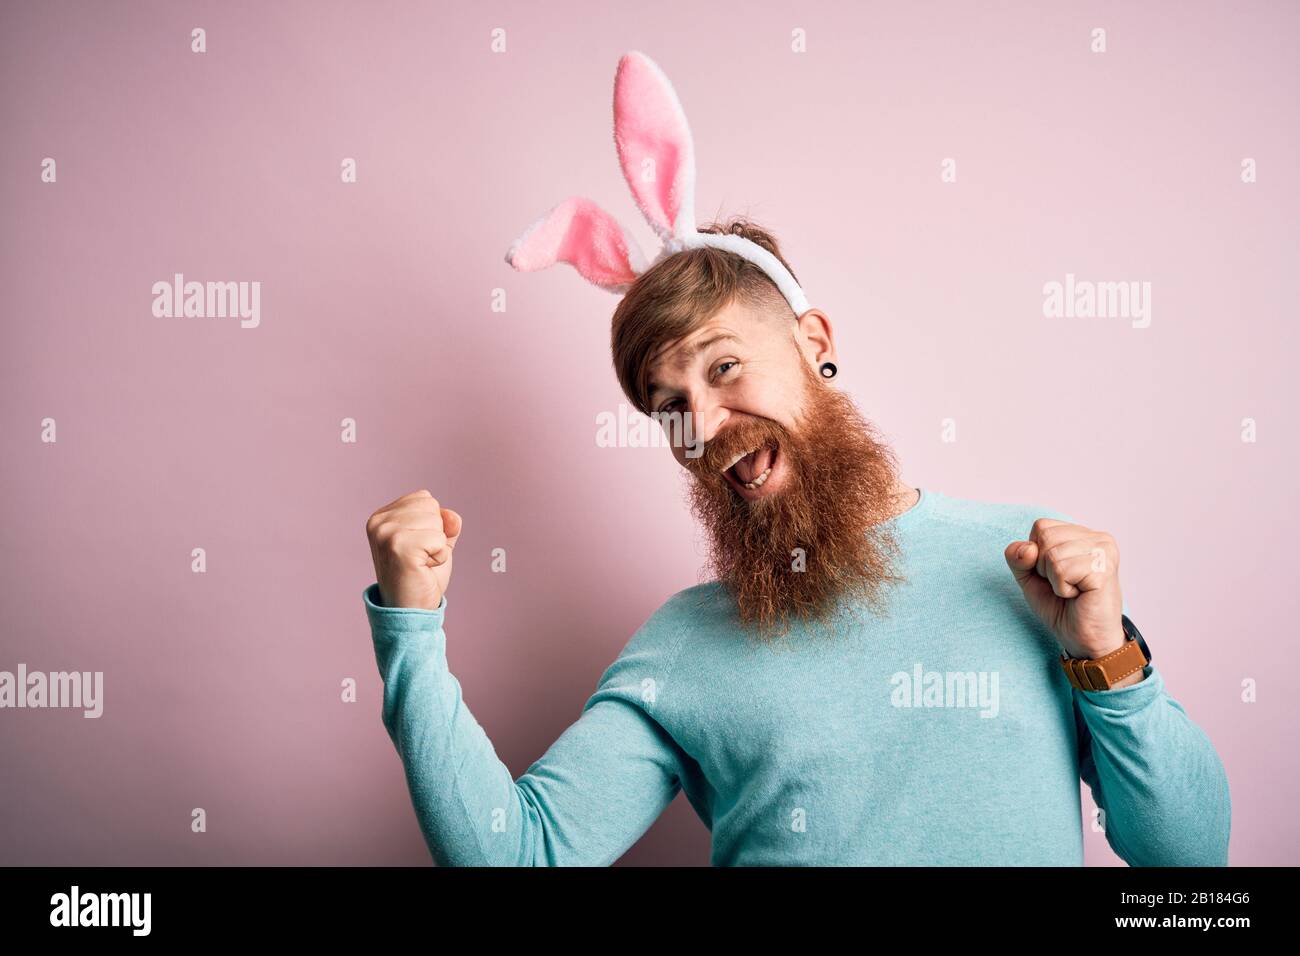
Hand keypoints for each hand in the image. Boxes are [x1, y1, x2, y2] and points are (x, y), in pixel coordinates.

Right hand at [365, 489, 461, 610]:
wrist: (410, 610)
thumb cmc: (421, 575)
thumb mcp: (436, 542)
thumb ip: (445, 523)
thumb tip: (451, 516)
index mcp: (382, 516)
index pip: (424, 498)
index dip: (432, 524)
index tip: (417, 547)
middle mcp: (379, 522)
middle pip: (431, 506)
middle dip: (436, 533)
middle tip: (420, 557)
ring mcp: (386, 533)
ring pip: (436, 520)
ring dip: (438, 546)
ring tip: (421, 563)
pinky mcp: (398, 547)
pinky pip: (439, 539)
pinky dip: (440, 556)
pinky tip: (423, 568)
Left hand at [1004, 518, 1125, 660]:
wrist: (1085, 639)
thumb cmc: (1062, 607)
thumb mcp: (1030, 577)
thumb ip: (1018, 557)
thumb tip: (1027, 548)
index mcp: (1083, 535)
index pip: (1041, 526)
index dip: (1036, 555)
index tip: (1056, 574)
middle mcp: (1098, 538)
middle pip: (1045, 537)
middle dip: (1044, 567)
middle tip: (1066, 585)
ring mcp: (1104, 552)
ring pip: (1052, 555)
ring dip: (1054, 580)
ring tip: (1074, 591)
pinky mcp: (1104, 569)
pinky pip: (1061, 570)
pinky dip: (1062, 588)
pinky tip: (1079, 595)